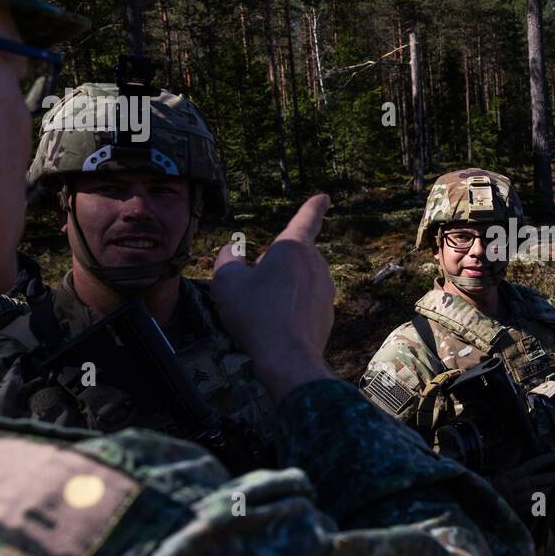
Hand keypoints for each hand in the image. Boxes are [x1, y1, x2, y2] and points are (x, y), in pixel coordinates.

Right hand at [211, 194, 334, 401]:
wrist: (287, 358)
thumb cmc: (256, 314)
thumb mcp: (227, 282)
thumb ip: (227, 259)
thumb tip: (231, 250)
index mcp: (294, 248)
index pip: (306, 218)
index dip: (314, 206)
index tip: (324, 197)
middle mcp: (316, 264)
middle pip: (292, 256)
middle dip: (274, 265)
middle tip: (253, 289)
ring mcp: (325, 289)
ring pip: (298, 279)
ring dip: (281, 287)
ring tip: (262, 311)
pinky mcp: (327, 313)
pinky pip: (304, 302)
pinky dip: (291, 308)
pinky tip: (275, 326)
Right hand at [488, 450, 554, 519]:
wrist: (482, 503)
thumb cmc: (490, 487)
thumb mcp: (503, 475)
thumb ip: (516, 471)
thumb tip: (529, 468)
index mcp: (517, 472)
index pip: (537, 462)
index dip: (550, 458)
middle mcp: (523, 483)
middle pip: (546, 477)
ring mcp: (525, 496)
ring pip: (546, 490)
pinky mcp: (524, 508)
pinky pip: (541, 505)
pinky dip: (548, 502)